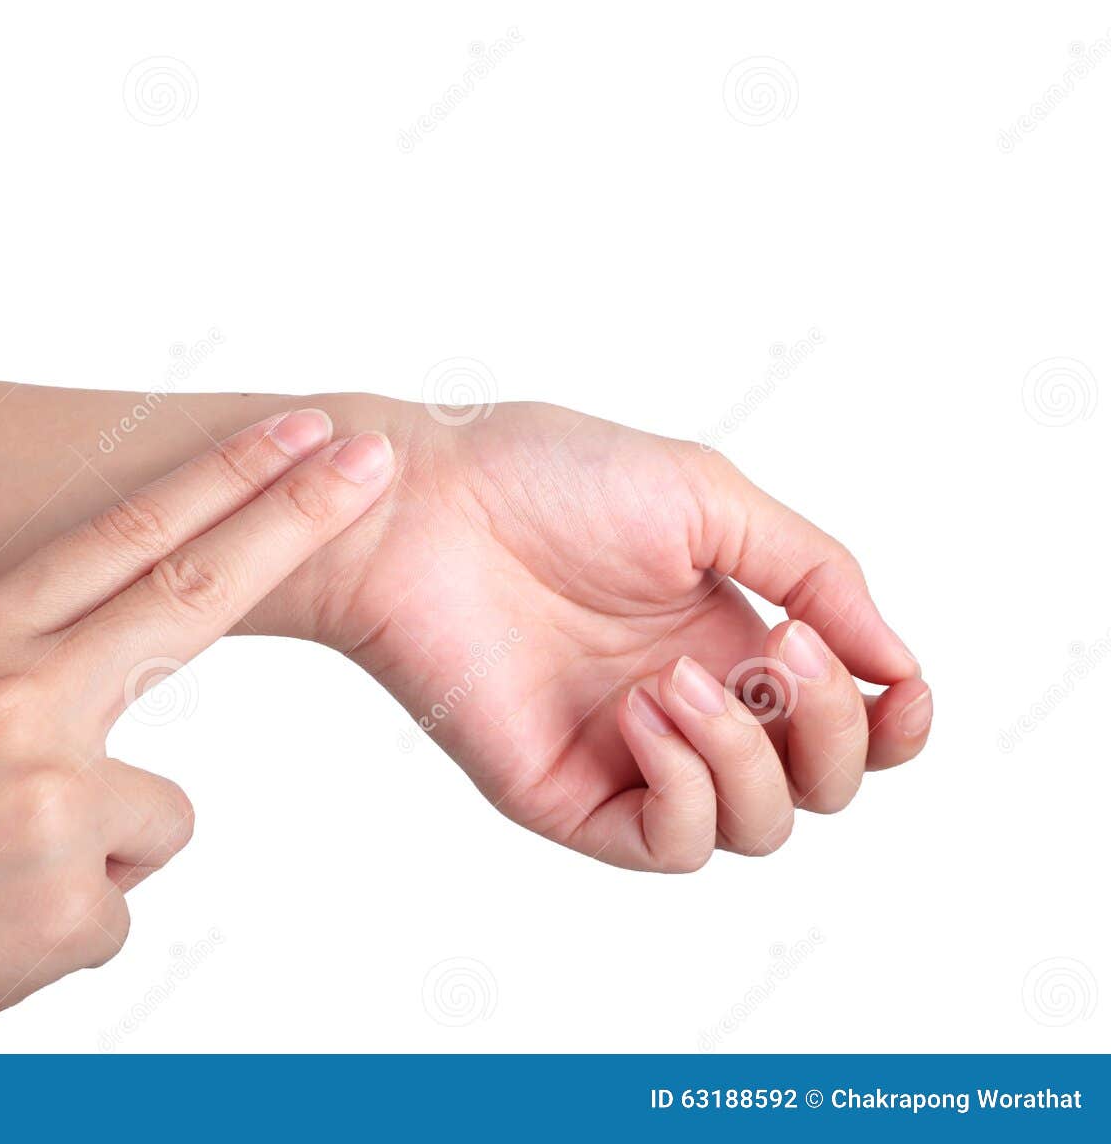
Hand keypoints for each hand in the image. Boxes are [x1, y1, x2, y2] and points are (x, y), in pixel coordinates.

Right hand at [0, 409, 393, 1050]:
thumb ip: (11, 691)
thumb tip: (100, 723)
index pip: (121, 535)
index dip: (223, 479)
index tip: (303, 432)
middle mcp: (18, 696)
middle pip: (198, 593)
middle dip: (296, 518)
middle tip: (373, 463)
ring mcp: (51, 797)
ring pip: (156, 813)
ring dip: (92, 855)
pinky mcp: (72, 902)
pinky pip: (117, 906)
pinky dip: (60, 930)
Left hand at [273, 399, 930, 871]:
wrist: (422, 502)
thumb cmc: (545, 478)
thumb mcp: (709, 499)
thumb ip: (815, 571)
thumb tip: (898, 661)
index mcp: (728, 637)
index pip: (843, 725)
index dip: (894, 724)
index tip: (900, 685)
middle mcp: (689, 706)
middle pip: (817, 786)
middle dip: (830, 731)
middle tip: (779, 647)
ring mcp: (629, 756)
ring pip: (753, 829)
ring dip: (749, 756)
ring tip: (676, 675)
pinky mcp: (566, 792)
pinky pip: (667, 844)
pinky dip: (685, 788)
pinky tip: (645, 710)